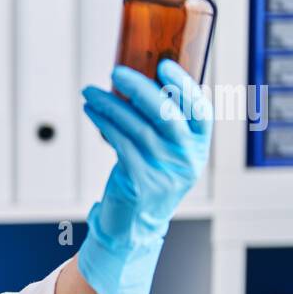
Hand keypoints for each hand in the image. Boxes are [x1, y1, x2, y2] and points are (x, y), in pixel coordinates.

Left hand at [77, 59, 213, 293]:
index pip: (200, 111)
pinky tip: (93, 112)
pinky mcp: (139, 180)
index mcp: (198, 149)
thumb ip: (165, 126)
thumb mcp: (168, 156)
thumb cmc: (149, 183)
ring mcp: (163, 170)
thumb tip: (140, 83)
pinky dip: (104, 123)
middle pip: (166, 113)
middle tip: (116, 71)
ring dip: (110, 104)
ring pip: (135, 126)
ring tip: (91, 92)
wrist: (134, 228)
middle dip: (138, 87)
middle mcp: (185, 159)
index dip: (185, 86)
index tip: (165, 65)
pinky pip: (119, 142)